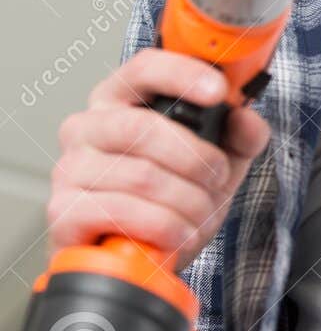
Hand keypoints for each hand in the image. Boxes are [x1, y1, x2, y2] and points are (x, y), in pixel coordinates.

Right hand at [48, 49, 272, 273]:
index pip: (144, 68)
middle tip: (217, 177)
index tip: (218, 91)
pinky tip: (177, 236)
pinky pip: (122, 212)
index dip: (182, 74)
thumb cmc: (172, 202)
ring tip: (199, 216)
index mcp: (120, 101)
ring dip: (187, 202)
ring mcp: (70, 168)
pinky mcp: (64, 211)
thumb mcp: (217, 165)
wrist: (140, 261)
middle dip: (196, 158)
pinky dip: (164, 227)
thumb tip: (247, 120)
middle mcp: (86, 127)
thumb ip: (239, 138)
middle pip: (143, 128)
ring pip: (142, 176)